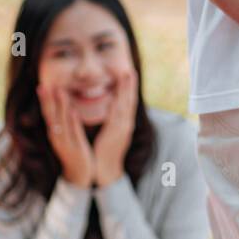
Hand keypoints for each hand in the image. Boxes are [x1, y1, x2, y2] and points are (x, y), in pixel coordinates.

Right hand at [38, 84, 92, 187]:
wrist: (79, 175)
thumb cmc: (73, 153)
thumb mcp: (68, 136)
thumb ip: (67, 123)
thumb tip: (66, 107)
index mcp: (54, 133)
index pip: (48, 114)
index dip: (45, 101)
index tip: (42, 85)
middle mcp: (56, 137)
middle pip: (50, 116)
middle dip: (47, 101)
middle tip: (43, 86)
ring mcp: (65, 143)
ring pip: (61, 122)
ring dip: (61, 107)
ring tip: (60, 92)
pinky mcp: (76, 149)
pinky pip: (74, 133)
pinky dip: (73, 122)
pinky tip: (73, 112)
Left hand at [92, 71, 136, 186]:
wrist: (106, 168)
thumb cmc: (107, 150)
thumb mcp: (111, 131)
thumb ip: (112, 119)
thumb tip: (111, 106)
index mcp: (125, 122)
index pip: (129, 101)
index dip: (130, 88)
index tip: (129, 73)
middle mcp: (126, 124)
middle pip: (130, 100)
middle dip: (130, 85)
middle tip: (131, 70)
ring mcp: (122, 129)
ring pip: (125, 105)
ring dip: (126, 90)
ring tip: (126, 77)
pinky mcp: (115, 134)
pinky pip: (116, 117)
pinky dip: (116, 106)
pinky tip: (116, 97)